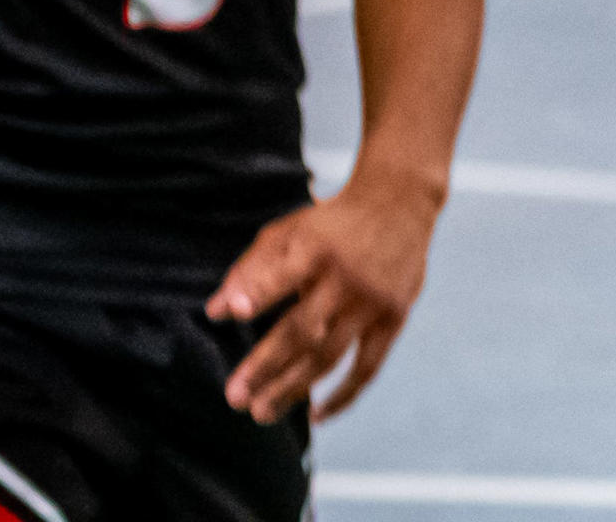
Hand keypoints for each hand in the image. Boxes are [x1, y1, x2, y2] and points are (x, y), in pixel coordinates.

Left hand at [208, 164, 444, 423]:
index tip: (235, 311)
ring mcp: (372, 301)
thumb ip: (252, 269)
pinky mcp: (394, 318)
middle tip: (235, 398)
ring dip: (293, 388)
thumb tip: (215, 312)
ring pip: (329, 354)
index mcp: (316, 246)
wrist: (400, 201)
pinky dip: (344, 394)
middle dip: (266, 365)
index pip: (285, 271)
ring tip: (261, 413)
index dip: (260, 291)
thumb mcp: (291, 230)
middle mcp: (345, 276)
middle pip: (302, 329)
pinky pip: (368, 366)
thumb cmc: (332, 222)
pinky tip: (317, 414)